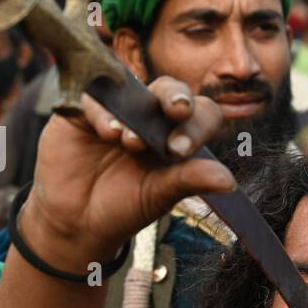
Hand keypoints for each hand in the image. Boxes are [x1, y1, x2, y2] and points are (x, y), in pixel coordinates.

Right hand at [21, 76, 231, 267]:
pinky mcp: (83, 111)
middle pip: (170, 89)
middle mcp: (151, 116)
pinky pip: (94, 97)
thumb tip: (229, 182)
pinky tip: (107, 132)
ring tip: (131, 141)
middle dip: (176, 97)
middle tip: (178, 111)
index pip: (201, 115)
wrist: (77, 220)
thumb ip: (190, 181)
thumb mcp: (159, 196)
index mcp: (178, 134)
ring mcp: (117, 109)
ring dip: (136, 110)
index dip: (198, 125)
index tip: (181, 150)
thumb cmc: (124, 206)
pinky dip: (103, 111)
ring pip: (132, 88)